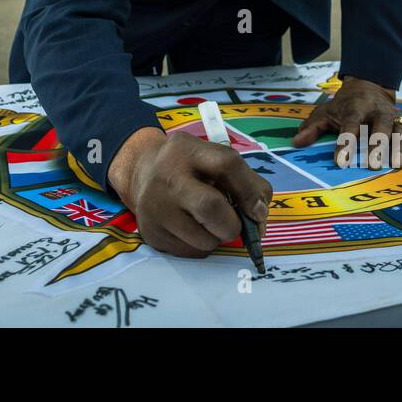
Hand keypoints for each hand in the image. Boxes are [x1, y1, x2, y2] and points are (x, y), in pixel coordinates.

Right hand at [107, 127, 271, 257]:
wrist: (142, 174)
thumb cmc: (190, 167)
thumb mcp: (212, 158)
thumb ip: (244, 181)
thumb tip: (259, 220)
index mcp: (186, 150)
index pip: (226, 165)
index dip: (250, 191)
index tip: (258, 211)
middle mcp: (166, 176)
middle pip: (211, 207)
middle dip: (233, 224)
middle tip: (234, 225)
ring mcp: (155, 207)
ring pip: (205, 240)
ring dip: (217, 237)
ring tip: (207, 222)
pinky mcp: (151, 233)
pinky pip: (191, 252)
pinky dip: (201, 246)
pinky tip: (191, 229)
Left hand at [291, 76, 401, 169]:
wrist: (368, 86)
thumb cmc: (343, 105)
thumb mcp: (324, 111)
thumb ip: (311, 127)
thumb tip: (296, 143)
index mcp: (356, 107)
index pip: (350, 124)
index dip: (345, 142)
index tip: (340, 161)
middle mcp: (377, 111)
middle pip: (380, 126)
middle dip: (377, 144)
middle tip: (373, 165)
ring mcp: (394, 117)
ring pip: (401, 130)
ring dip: (401, 147)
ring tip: (398, 165)